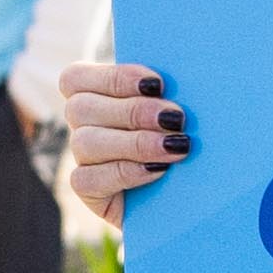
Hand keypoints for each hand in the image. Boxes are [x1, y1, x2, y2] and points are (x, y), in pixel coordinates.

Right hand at [61, 57, 188, 217]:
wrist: (195, 196)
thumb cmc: (186, 136)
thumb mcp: (176, 110)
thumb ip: (167, 93)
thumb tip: (186, 77)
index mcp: (95, 94)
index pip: (77, 77)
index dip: (114, 77)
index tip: (158, 84)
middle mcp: (83, 124)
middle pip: (81, 108)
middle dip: (133, 111)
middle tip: (176, 118)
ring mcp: (83, 158)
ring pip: (85, 142)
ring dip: (134, 143)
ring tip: (176, 147)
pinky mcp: (88, 190)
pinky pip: (88, 180)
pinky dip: (126, 172)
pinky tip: (158, 170)